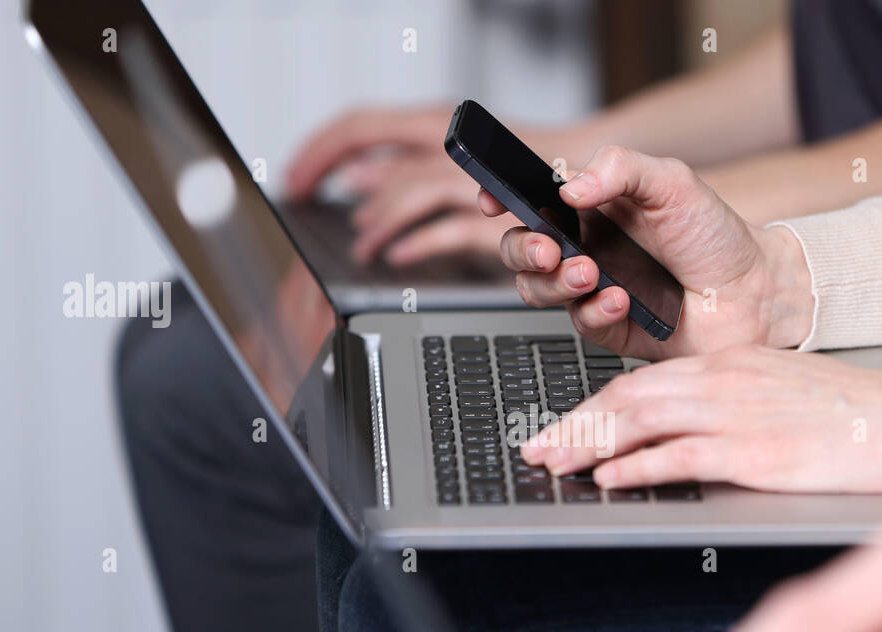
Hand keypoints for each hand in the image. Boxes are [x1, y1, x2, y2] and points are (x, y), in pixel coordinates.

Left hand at [284, 103, 567, 265]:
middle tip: (306, 202)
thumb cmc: (515, 174)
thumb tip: (352, 178)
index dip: (319, 148)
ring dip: (377, 220)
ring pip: (410, 189)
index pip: (359, 124)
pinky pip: (449, 229)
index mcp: (434, 125)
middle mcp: (450, 143)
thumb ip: (402, 169)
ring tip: (360, 246)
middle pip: (375, 146)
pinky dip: (418, 244)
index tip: (293, 176)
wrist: (588, 181)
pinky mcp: (498, 218)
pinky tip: (396, 257)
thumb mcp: (449, 164)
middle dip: (331, 172)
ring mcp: (475, 178)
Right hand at [482, 145, 813, 359]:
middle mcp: (585, 248)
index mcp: (592, 207)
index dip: (501, 198)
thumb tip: (569, 185)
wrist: (756, 295)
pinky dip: (596, 310)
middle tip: (549, 250)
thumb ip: (620, 169)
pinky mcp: (608, 329)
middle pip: (519, 250)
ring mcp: (593, 291)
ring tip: (593, 274)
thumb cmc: (717, 237)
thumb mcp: (672, 182)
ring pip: (537, 292)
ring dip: (557, 283)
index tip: (492, 201)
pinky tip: (623, 299)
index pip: (530, 200)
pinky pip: (579, 324)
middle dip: (522, 250)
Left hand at [521, 345, 881, 493]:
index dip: (592, 408)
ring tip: (553, 465)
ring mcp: (737, 414)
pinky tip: (609, 481)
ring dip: (589, 445)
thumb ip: (727, 404)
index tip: (561, 428)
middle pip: (627, 399)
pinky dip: (637, 469)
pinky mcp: (755, 450)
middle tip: (535, 448)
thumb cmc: (850, 412)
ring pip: (641, 421)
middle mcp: (723, 381)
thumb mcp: (778, 392)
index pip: (641, 383)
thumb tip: (679, 437)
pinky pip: (680, 456)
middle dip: (574, 425)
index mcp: (727, 364)